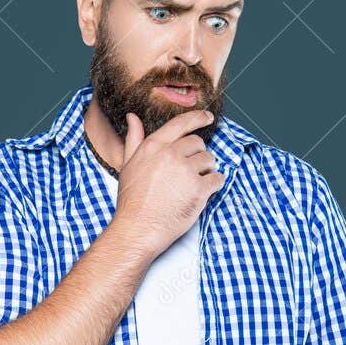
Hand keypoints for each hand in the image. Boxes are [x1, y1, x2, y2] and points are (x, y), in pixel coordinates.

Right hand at [113, 109, 225, 255]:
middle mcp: (171, 154)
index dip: (198, 118)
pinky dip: (215, 184)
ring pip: (210, 160)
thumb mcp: (128, 164)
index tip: (208, 117)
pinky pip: (217, 179)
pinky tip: (205, 191)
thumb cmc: (131, 199)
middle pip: (198, 143)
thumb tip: (133, 117)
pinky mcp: (199, 189)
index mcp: (154, 146)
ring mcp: (186, 171)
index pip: (181, 124)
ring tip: (194, 183)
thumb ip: (134, 139)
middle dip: (199, 154)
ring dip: (207, 169)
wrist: (138, 228)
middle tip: (192, 170)